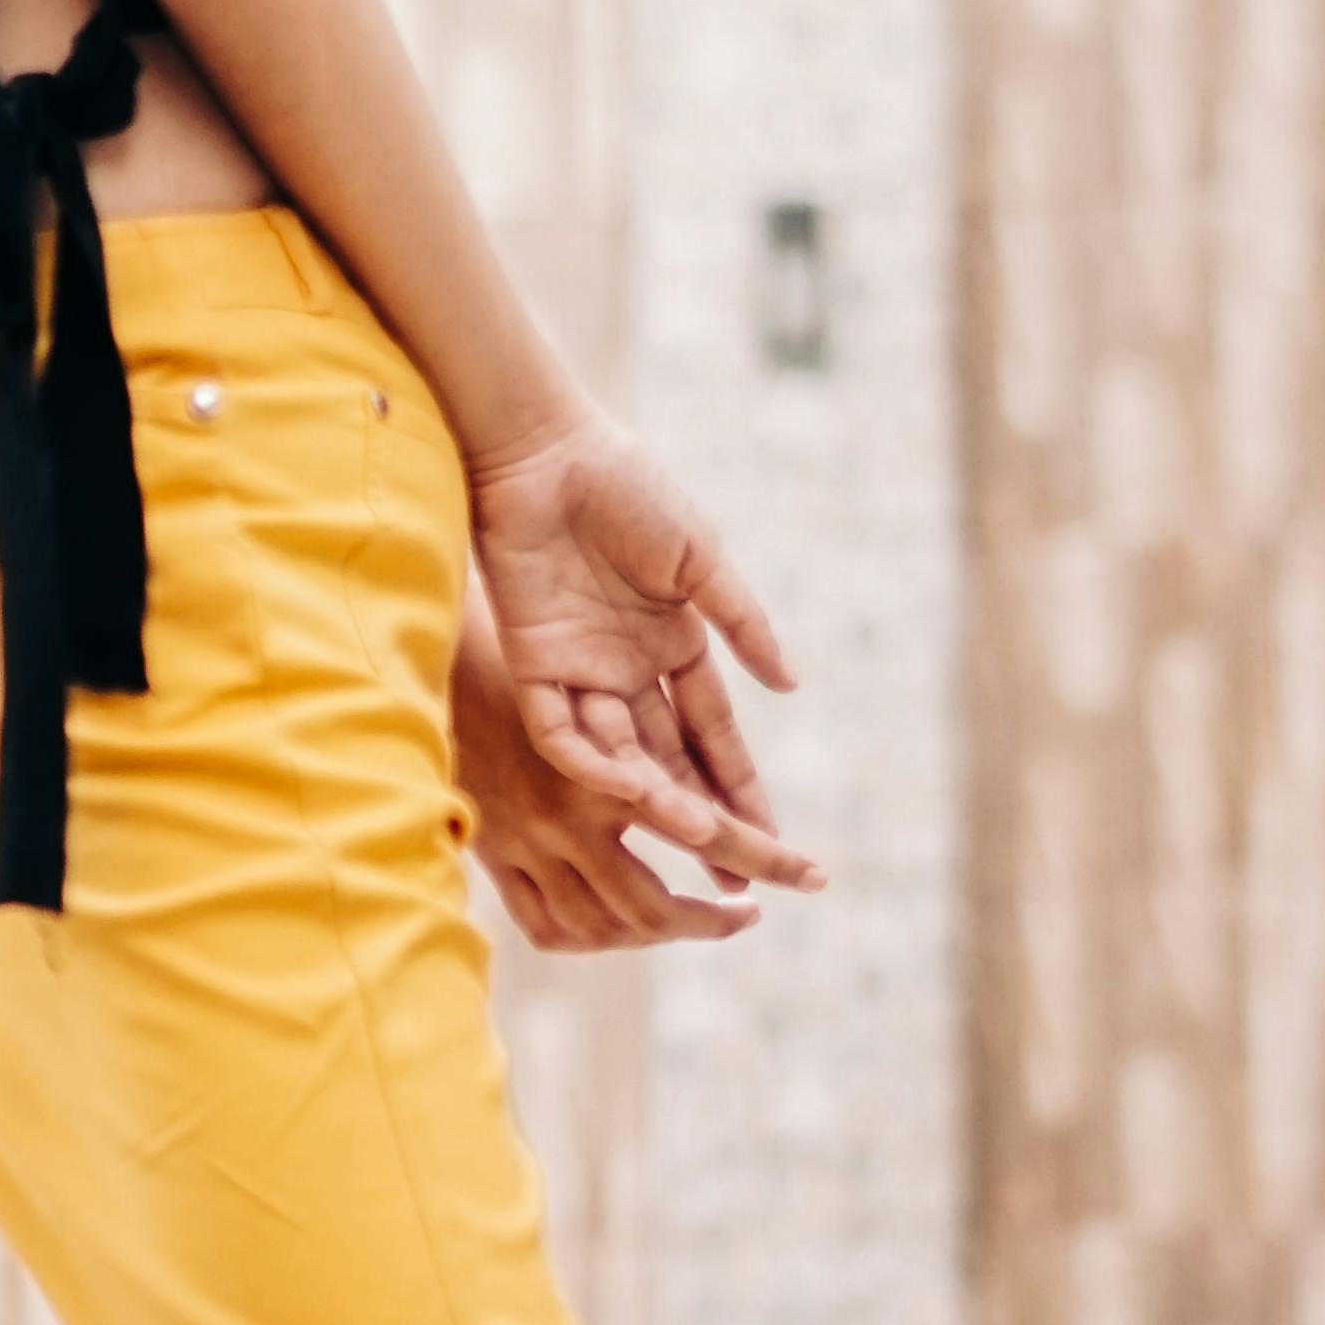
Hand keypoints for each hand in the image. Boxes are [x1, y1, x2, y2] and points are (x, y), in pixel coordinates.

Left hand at [459, 413, 818, 917]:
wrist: (548, 451)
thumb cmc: (626, 490)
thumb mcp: (700, 559)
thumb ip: (741, 623)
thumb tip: (791, 687)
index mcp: (671, 644)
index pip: (714, 733)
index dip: (743, 784)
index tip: (776, 838)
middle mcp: (627, 672)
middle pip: (673, 762)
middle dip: (708, 818)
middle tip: (744, 872)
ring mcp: (580, 673)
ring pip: (621, 757)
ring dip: (659, 797)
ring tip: (698, 837)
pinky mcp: (532, 665)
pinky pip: (562, 732)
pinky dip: (593, 762)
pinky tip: (629, 789)